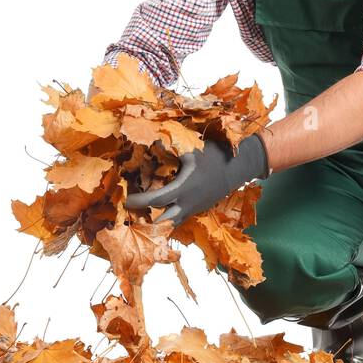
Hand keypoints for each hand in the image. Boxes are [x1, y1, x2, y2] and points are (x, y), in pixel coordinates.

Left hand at [123, 132, 269, 227]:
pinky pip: (179, 219)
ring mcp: (194, 209)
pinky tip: (156, 215)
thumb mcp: (191, 148)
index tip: (124, 199)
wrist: (238, 167)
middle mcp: (188, 203)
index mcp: (184, 189)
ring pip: (171, 224)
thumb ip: (169, 145)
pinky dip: (166, 219)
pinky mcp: (198, 209)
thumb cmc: (214, 155)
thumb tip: (148, 138)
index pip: (155, 200)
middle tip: (129, 217)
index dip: (138, 201)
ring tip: (139, 218)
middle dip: (145, 221)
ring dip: (155, 222)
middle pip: (162, 222)